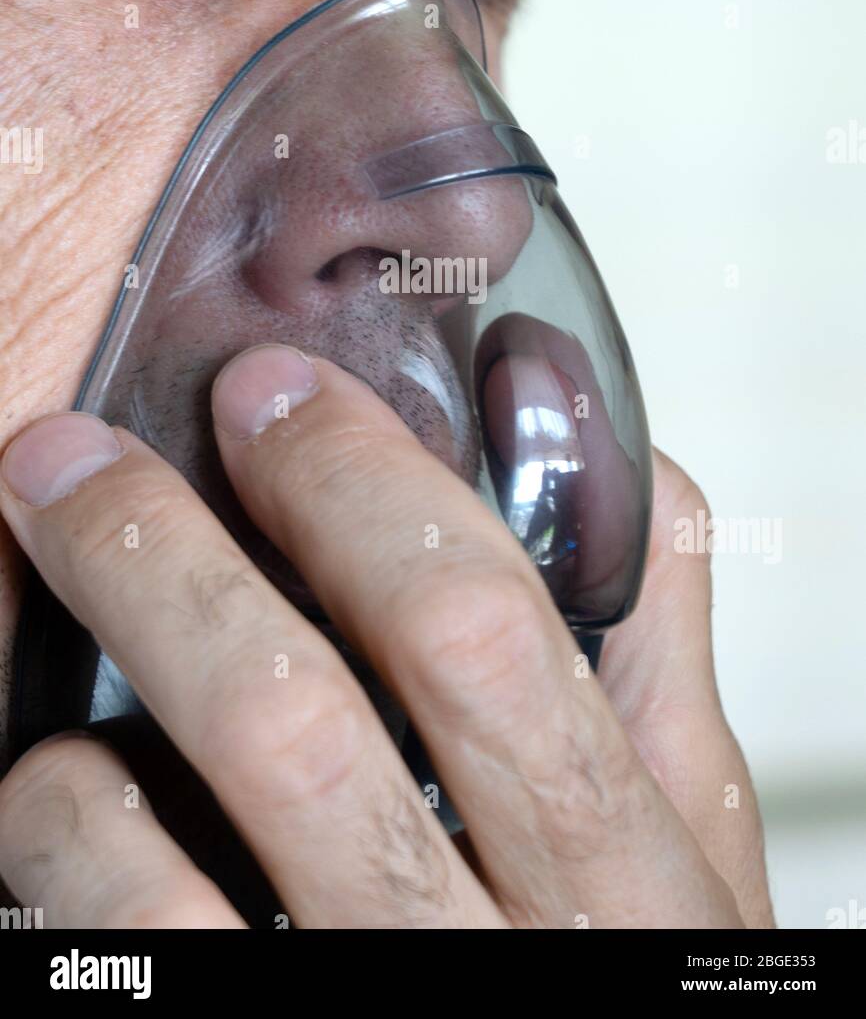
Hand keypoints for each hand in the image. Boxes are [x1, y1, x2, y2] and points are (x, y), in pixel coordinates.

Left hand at [0, 345, 772, 927]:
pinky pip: (100, 944)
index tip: (274, 396)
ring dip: (69, 725)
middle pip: (287, 718)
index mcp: (614, 869)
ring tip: (52, 619)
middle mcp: (470, 963)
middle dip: (156, 551)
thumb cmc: (631, 972)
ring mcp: (335, 1010)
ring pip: (146, 851)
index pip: (478, 632)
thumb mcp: (698, 827)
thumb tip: (587, 440)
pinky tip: (67, 793)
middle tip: (72, 463)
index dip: (359, 488)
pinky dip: (54, 834)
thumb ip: (649, 635)